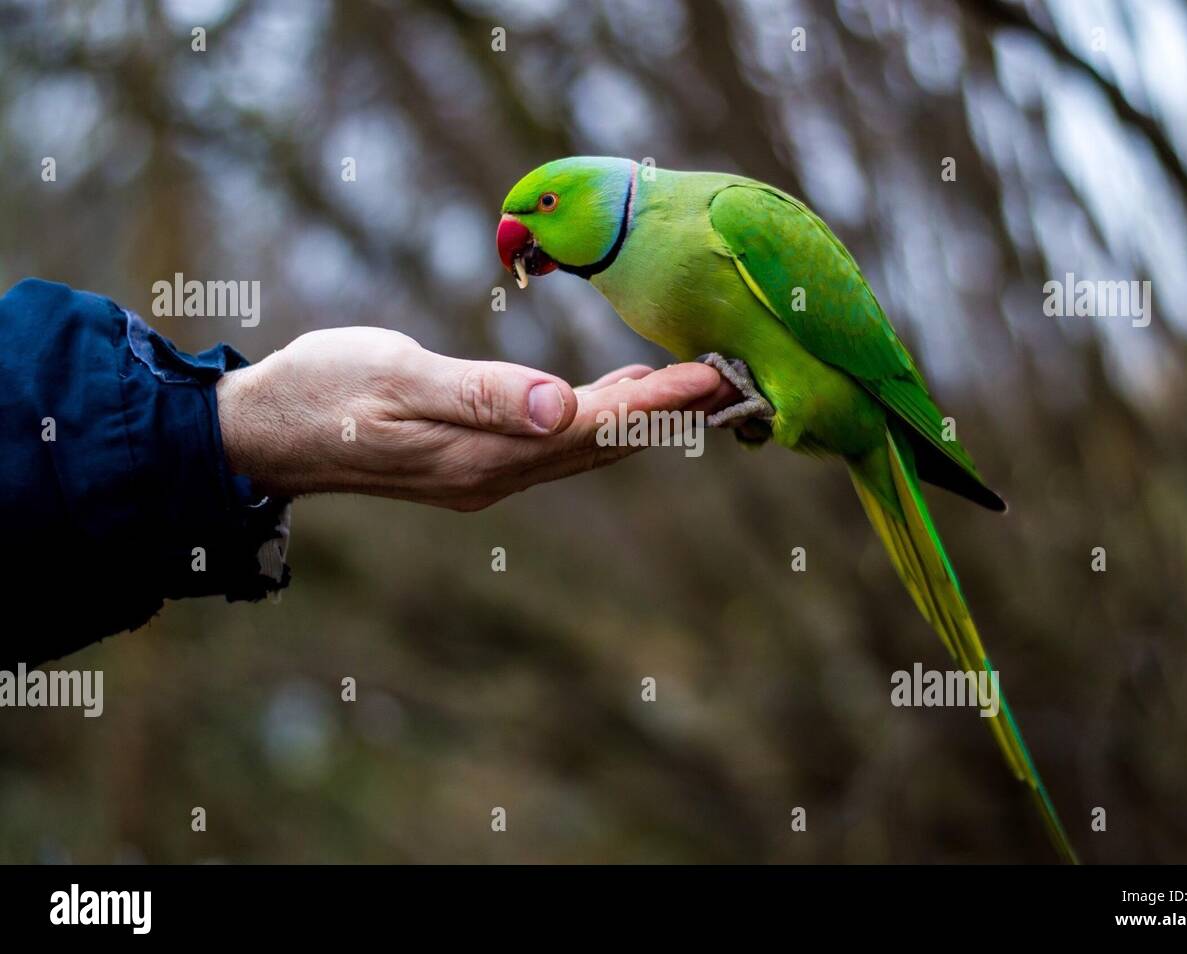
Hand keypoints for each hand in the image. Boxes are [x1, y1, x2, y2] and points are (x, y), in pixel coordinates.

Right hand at [215, 327, 733, 510]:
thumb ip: (479, 393)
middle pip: (602, 446)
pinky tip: (621, 391)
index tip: (711, 375)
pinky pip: (556, 446)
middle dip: (669, 415)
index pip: (590, 426)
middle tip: (733, 382)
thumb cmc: (322, 391)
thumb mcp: (394, 376)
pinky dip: (600, 420)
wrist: (267, 434)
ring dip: (642, 420)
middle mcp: (494, 476)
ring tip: (697, 387)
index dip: (654, 402)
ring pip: (585, 449)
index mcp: (481, 453)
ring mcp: (485, 476)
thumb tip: (559, 405)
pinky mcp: (475, 465)